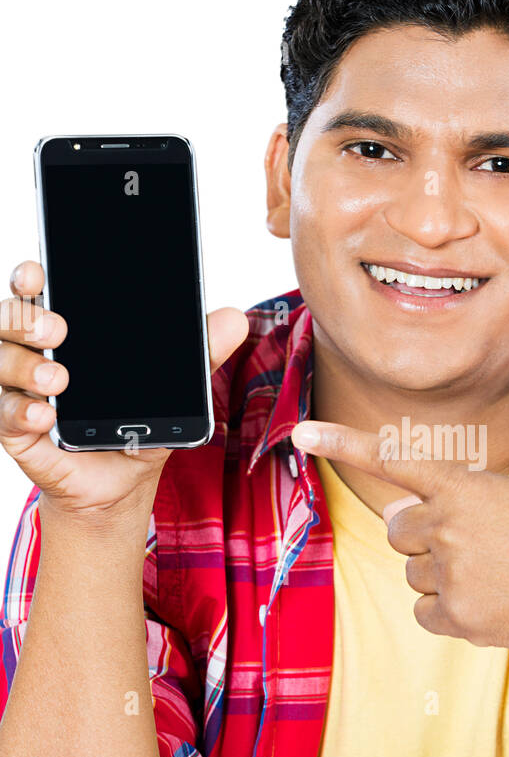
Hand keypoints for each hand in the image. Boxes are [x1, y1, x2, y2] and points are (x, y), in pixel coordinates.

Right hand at [0, 260, 248, 521]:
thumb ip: (199, 353)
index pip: (38, 288)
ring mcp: (21, 389)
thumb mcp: (172, 387)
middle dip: (26, 317)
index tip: (40, 274)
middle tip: (58, 330)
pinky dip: (22, 411)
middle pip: (9, 316)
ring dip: (24, 366)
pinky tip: (45, 417)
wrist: (123, 482)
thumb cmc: (138, 422)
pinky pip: (3, 413)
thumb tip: (236, 319)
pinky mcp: (16, 429)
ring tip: (58, 382)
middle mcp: (35, 352)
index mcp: (68, 329)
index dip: (31, 276)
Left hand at [291, 418, 508, 655]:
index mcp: (464, 486)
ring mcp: (451, 572)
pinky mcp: (457, 616)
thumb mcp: (507, 500)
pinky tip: (490, 605)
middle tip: (476, 547)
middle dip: (424, 539)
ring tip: (496, 576)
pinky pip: (423, 613)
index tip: (300, 433)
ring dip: (441, 575)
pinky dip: (448, 612)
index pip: (392, 460)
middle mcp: (448, 525)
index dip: (342, 443)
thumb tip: (394, 516)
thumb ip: (446, 503)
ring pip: (412, 573)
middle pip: (397, 532)